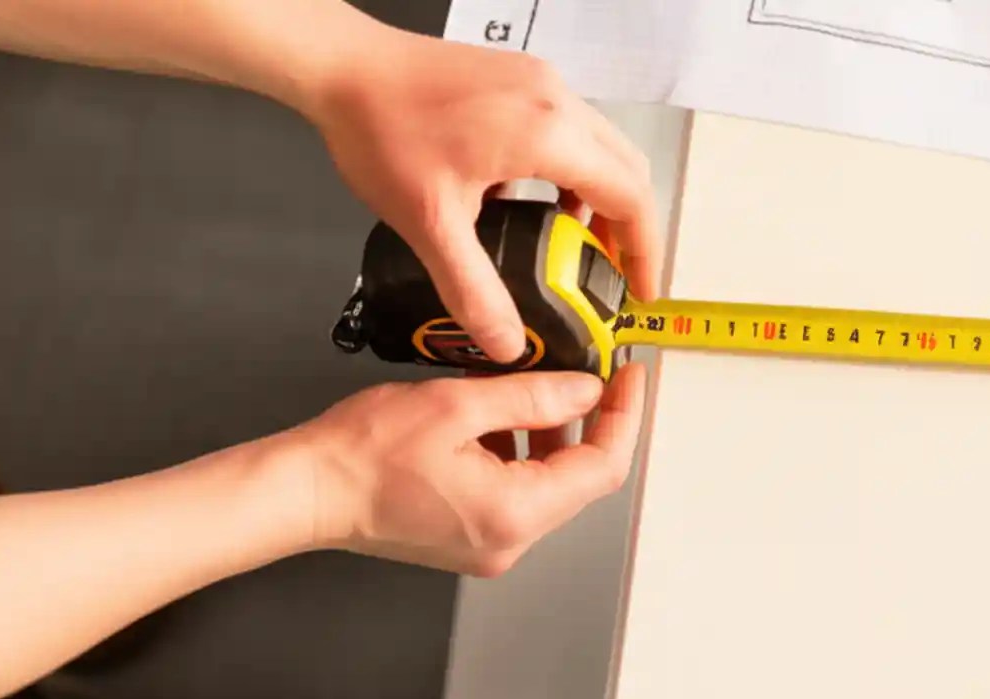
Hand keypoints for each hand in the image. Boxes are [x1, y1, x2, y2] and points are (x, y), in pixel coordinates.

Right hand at [291, 363, 645, 576]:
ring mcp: (488, 543)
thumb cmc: (361, 456)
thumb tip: (584, 390)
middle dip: (589, 422)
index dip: (624, 417)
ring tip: (532, 384)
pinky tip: (497, 413)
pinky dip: (518, 449)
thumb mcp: (460, 404)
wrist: (307, 490)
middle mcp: (508, 539)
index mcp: (515, 513)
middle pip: (579, 478)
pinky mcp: (468, 535)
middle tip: (589, 372)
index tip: (629, 377)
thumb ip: (533, 395)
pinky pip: (515, 490)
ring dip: (549, 432)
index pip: (602, 467)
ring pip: (547, 482)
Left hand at [303, 27, 662, 362]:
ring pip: (601, 147)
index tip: (641, 289)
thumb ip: (474, 290)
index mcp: (548, 133)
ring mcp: (541, 83)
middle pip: (627, 169)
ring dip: (601, 198)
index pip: (630, 196)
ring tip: (575, 246)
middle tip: (612, 275)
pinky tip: (536, 202)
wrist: (344, 66)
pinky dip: (573, 171)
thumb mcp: (430, 223)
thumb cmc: (381, 127)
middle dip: (630, 228)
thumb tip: (505, 341)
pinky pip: (570, 129)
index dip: (645, 250)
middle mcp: (556, 100)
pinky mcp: (521, 79)